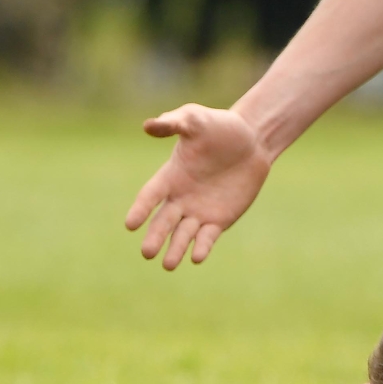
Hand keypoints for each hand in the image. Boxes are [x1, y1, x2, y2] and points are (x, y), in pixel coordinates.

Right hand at [124, 105, 273, 269]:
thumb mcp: (196, 119)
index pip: (150, 195)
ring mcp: (199, 211)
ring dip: (175, 249)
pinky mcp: (219, 220)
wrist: (252, 140)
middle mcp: (180, 197)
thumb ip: (174, 123)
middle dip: (155, 237)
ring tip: (168, 265)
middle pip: (163, 222)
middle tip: (147, 253)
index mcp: (170, 176)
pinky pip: (207, 237)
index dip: (140, 209)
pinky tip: (197, 257)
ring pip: (182, 234)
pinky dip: (202, 247)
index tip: (130, 224)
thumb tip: (149, 125)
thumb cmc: (219, 126)